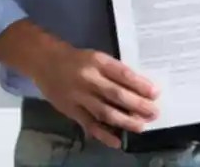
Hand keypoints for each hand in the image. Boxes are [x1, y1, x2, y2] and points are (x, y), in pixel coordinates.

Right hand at [30, 42, 160, 148]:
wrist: (43, 61)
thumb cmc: (75, 59)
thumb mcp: (96, 58)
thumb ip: (114, 72)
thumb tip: (139, 90)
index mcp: (97, 62)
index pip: (123, 74)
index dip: (140, 85)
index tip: (156, 94)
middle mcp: (88, 78)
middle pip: (116, 94)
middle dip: (138, 105)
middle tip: (154, 113)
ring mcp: (79, 95)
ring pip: (105, 111)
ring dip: (125, 121)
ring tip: (140, 126)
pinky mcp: (71, 109)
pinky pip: (89, 124)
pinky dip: (104, 134)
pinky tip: (117, 141)